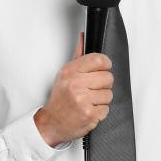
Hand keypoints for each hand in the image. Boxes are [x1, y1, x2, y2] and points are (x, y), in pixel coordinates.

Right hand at [34, 32, 113, 146]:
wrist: (51, 123)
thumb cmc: (60, 98)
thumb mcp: (65, 74)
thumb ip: (78, 55)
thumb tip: (83, 37)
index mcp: (71, 71)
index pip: (99, 60)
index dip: (105, 65)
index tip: (102, 69)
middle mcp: (76, 84)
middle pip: (108, 77)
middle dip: (103, 84)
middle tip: (92, 89)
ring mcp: (83, 100)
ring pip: (109, 94)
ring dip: (101, 99)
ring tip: (89, 100)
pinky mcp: (89, 115)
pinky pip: (106, 109)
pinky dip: (100, 111)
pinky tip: (89, 109)